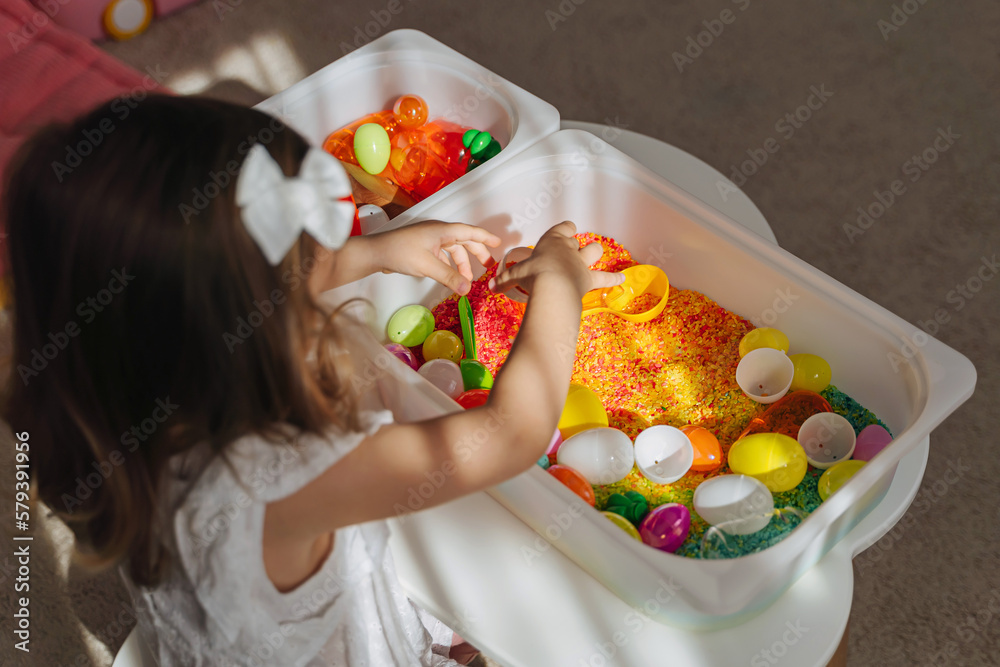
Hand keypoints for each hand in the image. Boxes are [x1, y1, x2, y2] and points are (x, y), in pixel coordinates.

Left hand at [369, 221, 500, 294]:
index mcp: (441, 230)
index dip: (485, 237)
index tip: (499, 243)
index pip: (469, 232)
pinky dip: (449, 266)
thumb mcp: (428, 266)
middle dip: (477, 253)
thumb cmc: (400, 252)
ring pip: (452, 251)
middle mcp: (438, 232)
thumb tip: (468, 290)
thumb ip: (449, 277)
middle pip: (463, 241)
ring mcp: (430, 240)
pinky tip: (450, 278)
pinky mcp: (423, 248)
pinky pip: (442, 256)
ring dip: (461, 264)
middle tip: (489, 265)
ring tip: (467, 280)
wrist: (376, 253)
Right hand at [489, 221, 623, 299]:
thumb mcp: (514, 276)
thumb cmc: (533, 276)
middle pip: (580, 241)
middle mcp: (569, 249)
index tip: (564, 231)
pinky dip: (614, 278)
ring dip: (595, 252)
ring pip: (594, 251)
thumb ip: (505, 280)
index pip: (563, 227)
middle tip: (574, 251)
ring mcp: (581, 264)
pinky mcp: (589, 279)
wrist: (551, 288)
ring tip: (596, 254)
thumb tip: (491, 287)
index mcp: (552, 241)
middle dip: (579, 244)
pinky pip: (605, 278)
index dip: (565, 229)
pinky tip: (623, 279)